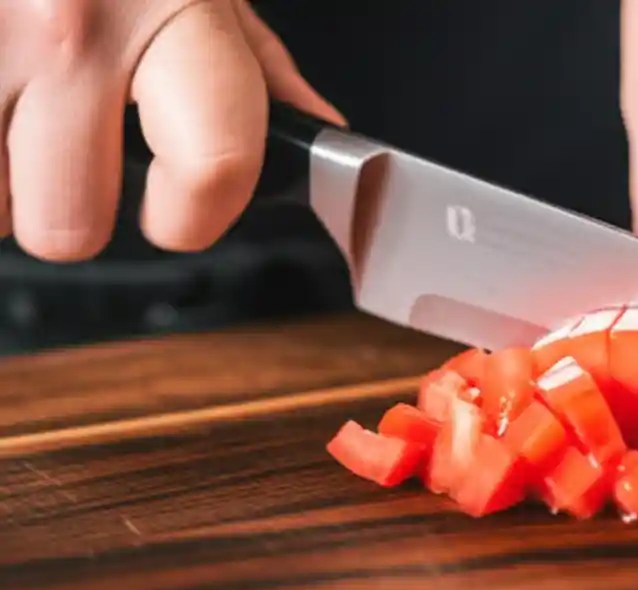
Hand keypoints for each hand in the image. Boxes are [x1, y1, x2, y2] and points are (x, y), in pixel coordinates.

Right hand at [0, 0, 341, 261]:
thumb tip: (314, 130)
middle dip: (68, 205)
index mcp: (172, 11)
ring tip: (12, 99)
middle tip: (67, 150)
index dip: (193, 218)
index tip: (176, 212)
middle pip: (67, 227)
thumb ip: (251, 64)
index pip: (216, 169)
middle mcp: (70, 25)